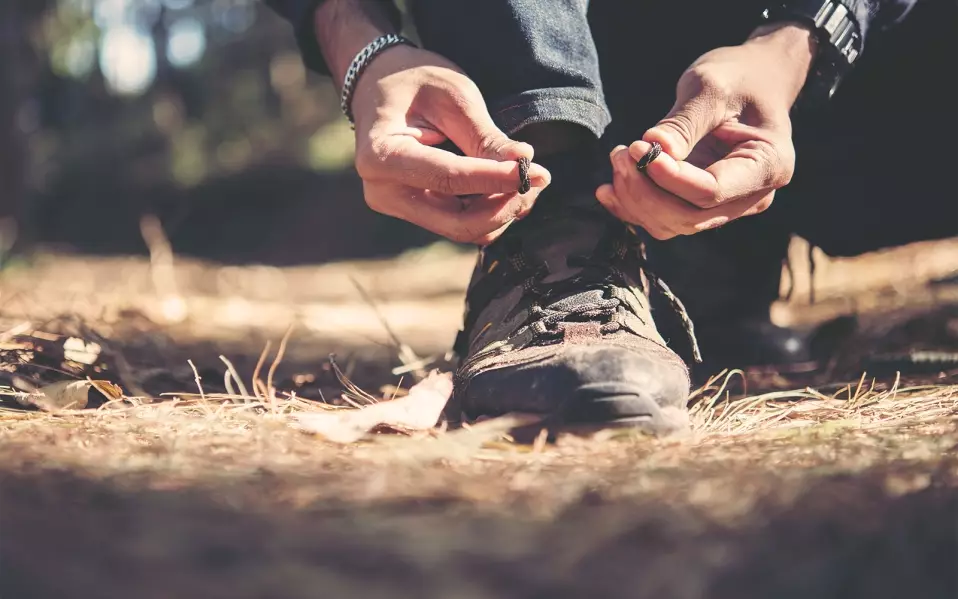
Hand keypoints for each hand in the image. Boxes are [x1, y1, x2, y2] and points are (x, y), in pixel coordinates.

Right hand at [349, 45, 549, 243]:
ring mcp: (398, 206)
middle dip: (503, 206)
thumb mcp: (453, 96)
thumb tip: (526, 164)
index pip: (448, 179)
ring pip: (462, 229)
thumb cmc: (415, 82)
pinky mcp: (415, 211)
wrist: (381, 86)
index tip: (536, 172)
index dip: (496, 179)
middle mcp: (384, 192)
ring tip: (528, 178)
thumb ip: (486, 136)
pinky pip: (459, 223)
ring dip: (502, 212)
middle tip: (538, 180)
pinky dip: (490, 212)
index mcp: (381, 156)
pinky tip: (508, 186)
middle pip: (457, 222)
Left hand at [596, 23, 816, 238]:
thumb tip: (652, 148)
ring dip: (635, 200)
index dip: (668, 178)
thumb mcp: (712, 87)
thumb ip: (683, 123)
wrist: (754, 79)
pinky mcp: (700, 203)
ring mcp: (726, 204)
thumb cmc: (738, 76)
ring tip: (618, 157)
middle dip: (645, 192)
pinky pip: (663, 219)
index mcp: (768, 166)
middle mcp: (751, 196)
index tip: (637, 147)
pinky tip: (608, 188)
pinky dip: (633, 207)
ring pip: (672, 224)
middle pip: (689, 217)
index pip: (711, 191)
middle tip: (621, 152)